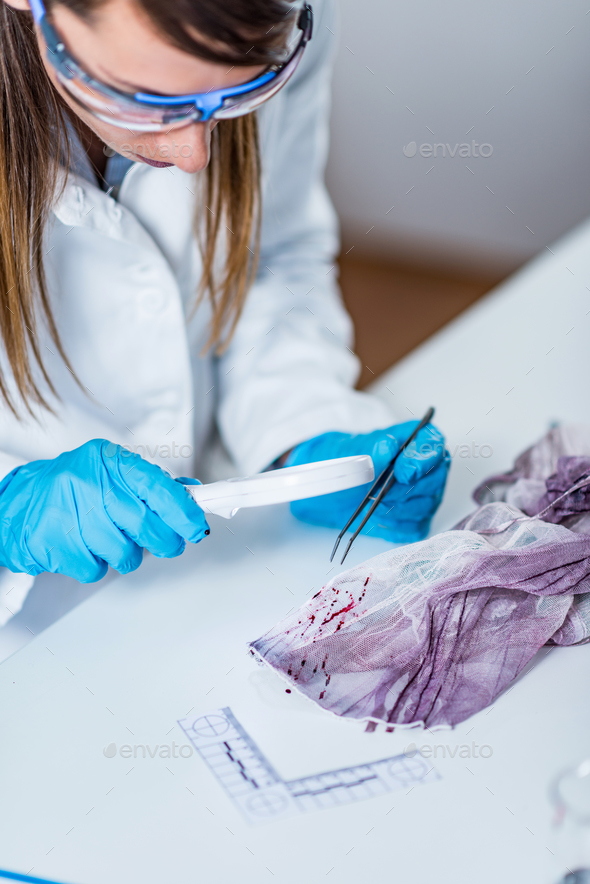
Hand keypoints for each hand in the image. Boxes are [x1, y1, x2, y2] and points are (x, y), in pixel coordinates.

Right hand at [0, 440, 208, 582]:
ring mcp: (67, 512)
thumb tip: (191, 495)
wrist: (19, 504)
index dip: (183, 511)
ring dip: (127, 555)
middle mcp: (88, 482)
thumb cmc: (74, 489)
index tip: (197, 527)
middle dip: (165, 542)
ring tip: (112, 540)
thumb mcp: (112, 474)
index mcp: (108, 461)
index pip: (157, 487)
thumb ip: (152, 485)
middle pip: (144, 525)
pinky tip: (87, 548)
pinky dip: (98, 566)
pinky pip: (96, 569)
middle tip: (168, 544)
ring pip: (123, 552)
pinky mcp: (52, 543)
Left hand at [287, 422, 449, 542]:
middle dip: (405, 489)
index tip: (403, 471)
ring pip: (425, 506)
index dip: (422, 460)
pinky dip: (393, 524)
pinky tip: (376, 516)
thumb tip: (388, 446)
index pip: (434, 446)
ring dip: (395, 507)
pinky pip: (414, 527)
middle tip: (380, 492)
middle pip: (435, 480)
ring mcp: (427, 495)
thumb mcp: (357, 449)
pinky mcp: (418, 519)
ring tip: (371, 503)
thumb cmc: (351, 462)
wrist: (338, 486)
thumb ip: (376, 448)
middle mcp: (430, 468)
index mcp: (419, 440)